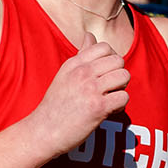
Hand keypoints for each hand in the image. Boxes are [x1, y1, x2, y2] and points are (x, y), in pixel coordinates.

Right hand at [29, 32, 129, 155]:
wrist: (43, 131)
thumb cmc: (56, 105)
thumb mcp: (65, 74)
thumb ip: (81, 55)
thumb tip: (89, 35)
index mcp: (74, 63)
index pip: (104, 47)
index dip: (110, 60)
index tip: (104, 74)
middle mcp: (82, 73)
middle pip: (118, 60)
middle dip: (118, 74)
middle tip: (109, 88)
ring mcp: (90, 89)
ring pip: (124, 76)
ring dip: (121, 89)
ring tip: (110, 98)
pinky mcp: (98, 107)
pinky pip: (124, 97)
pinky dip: (120, 106)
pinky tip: (109, 110)